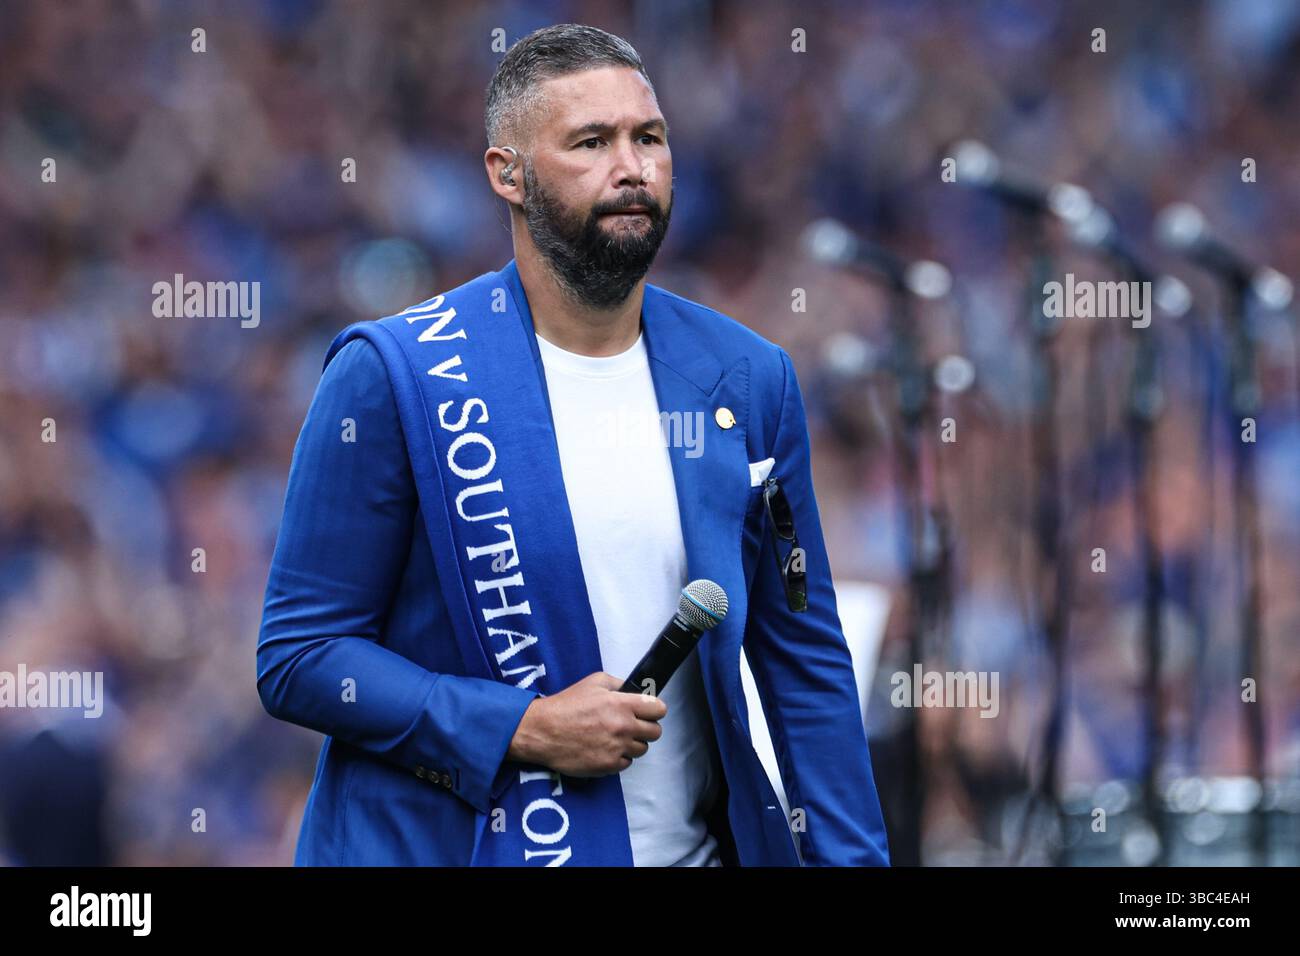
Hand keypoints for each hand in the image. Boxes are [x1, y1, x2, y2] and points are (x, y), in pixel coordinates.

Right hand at [506, 672, 667, 775]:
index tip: (647, 711)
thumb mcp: (594, 682)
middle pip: (655, 732)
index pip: (659, 709)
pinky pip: (626, 763)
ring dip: (632, 744)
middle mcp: (624, 727)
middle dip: (646, 728)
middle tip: (632, 725)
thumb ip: (618, 684)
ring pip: (642, 749)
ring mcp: (617, 748)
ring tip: (615, 737)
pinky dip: (619, 757)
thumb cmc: (566, 705)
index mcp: (623, 704)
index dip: (654, 709)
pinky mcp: (608, 766)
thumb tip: (634, 690)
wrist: (543, 731)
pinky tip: (605, 748)